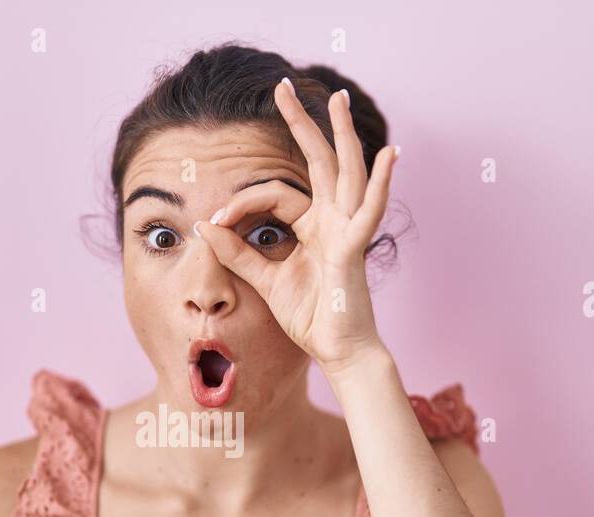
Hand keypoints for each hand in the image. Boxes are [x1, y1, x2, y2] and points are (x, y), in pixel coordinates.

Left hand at [194, 77, 399, 374]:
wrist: (338, 352)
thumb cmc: (310, 319)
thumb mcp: (265, 281)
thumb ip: (237, 254)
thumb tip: (205, 228)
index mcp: (313, 226)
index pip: (274, 195)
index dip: (240, 203)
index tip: (212, 221)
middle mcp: (333, 220)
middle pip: (318, 161)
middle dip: (301, 123)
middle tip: (283, 87)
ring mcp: (348, 230)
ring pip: (346, 172)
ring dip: (343, 134)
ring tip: (339, 100)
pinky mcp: (355, 249)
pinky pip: (369, 211)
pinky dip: (382, 182)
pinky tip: (388, 155)